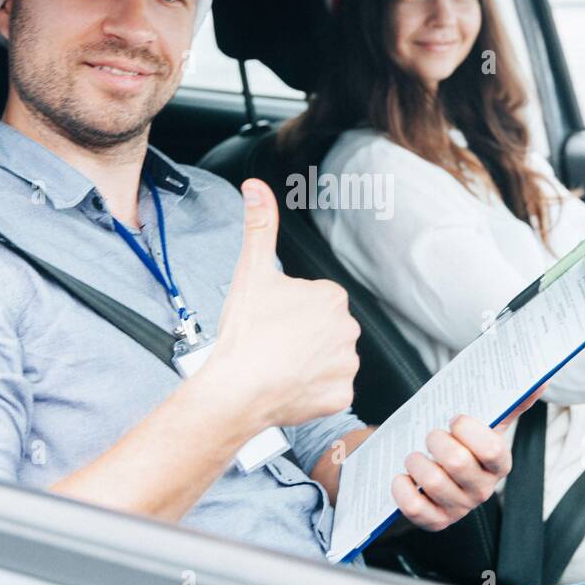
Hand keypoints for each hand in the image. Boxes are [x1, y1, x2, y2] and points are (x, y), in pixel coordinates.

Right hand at [203, 179, 360, 431]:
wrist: (237, 389)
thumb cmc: (245, 334)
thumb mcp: (251, 271)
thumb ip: (259, 226)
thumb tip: (256, 188)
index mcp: (331, 296)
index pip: (314, 301)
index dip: (287, 311)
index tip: (271, 321)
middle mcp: (348, 328)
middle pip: (323, 329)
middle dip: (301, 336)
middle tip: (272, 344)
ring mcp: (346, 364)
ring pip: (328, 359)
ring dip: (308, 363)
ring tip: (278, 366)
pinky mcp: (341, 396)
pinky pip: (330, 390)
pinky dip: (312, 391)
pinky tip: (290, 386)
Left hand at [388, 386, 545, 532]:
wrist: (435, 477)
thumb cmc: (461, 446)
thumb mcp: (484, 426)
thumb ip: (509, 405)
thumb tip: (539, 383)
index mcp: (499, 465)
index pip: (491, 449)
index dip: (467, 429)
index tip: (454, 419)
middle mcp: (483, 490)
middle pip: (457, 463)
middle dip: (436, 441)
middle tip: (430, 436)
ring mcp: (459, 508)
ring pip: (432, 482)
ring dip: (415, 462)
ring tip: (415, 457)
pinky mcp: (435, 522)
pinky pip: (414, 507)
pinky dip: (402, 488)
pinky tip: (402, 477)